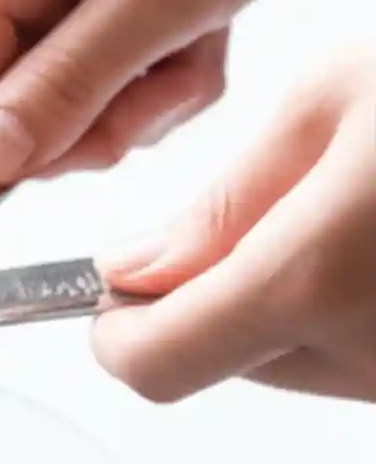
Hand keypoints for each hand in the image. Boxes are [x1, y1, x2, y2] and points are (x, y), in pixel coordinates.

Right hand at [0, 0, 337, 198]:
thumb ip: (67, 84)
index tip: (77, 165)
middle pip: (1, 99)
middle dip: (89, 121)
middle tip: (165, 96)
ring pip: (54, 91)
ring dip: (133, 99)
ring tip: (196, 49)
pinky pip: (90, 62)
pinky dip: (149, 71)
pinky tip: (197, 34)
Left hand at [94, 54, 375, 402]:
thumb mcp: (336, 100)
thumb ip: (223, 199)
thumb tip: (135, 269)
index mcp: (309, 281)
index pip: (154, 363)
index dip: (114, 328)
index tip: (112, 283)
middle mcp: (359, 355)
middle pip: (212, 363)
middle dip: (192, 301)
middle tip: (239, 221)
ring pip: (278, 361)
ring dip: (265, 305)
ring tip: (325, 215)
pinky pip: (340, 356)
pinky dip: (325, 309)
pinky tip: (358, 240)